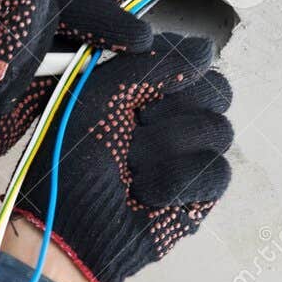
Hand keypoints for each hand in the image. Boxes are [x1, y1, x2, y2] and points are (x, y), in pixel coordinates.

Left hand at [16, 32, 233, 281]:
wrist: (63, 231)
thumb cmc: (66, 164)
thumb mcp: (96, 96)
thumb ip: (148, 62)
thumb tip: (208, 50)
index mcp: (148, 91)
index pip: (192, 58)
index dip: (169, 70)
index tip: (132, 94)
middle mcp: (175, 120)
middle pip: (217, 91)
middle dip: (170, 111)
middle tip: (131, 131)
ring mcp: (190, 157)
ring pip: (217, 130)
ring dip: (164, 150)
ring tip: (130, 170)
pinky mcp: (200, 195)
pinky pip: (217, 171)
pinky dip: (176, 182)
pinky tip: (146, 195)